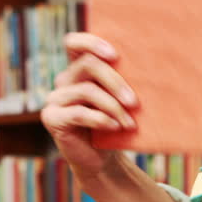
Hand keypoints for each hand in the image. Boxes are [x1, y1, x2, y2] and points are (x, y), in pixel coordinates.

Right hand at [41, 32, 138, 181]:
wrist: (102, 159)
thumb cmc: (116, 124)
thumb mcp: (120, 101)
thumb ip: (124, 82)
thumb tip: (150, 68)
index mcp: (78, 70)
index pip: (74, 43)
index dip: (91, 42)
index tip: (115, 55)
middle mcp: (64, 80)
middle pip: (88, 65)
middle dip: (115, 82)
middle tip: (134, 102)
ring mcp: (55, 98)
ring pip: (86, 90)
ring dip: (113, 107)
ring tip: (130, 123)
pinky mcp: (52, 118)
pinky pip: (79, 113)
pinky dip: (102, 120)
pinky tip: (116, 128)